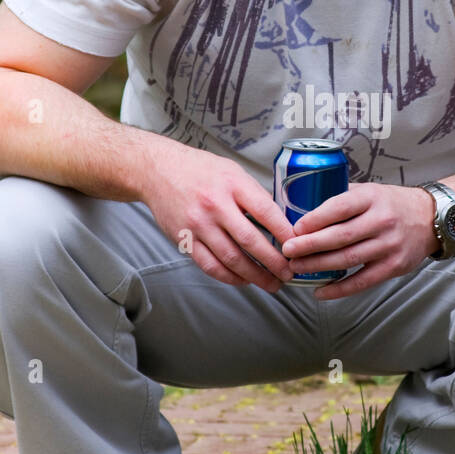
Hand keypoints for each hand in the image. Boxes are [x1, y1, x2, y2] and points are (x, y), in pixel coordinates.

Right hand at [140, 144, 294, 293]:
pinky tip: (243, 280)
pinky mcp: (185, 240)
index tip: (297, 247)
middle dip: (274, 262)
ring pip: (231, 259)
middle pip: (250, 241)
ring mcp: (198, 225)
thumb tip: (280, 222)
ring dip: (255, 276)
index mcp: (232, 184)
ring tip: (271, 283)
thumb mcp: (232, 171)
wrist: (157, 171)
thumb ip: (254, 195)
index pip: (265, 212)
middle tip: (288, 273)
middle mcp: (215, 205)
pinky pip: (210, 265)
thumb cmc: (199, 170)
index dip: (284, 233)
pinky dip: (229, 277)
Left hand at [282, 182, 441, 299]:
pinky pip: (362, 282)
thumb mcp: (370, 192)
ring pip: (348, 259)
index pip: (340, 207)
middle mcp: (382, 221)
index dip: (315, 219)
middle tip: (288, 251)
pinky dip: (338, 289)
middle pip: (340, 236)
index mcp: (372, 198)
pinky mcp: (393, 267)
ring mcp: (389, 246)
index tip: (295, 228)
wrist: (431, 219)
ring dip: (318, 266)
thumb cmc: (391, 204)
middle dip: (310, 245)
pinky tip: (319, 291)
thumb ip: (342, 199)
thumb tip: (302, 209)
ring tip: (297, 268)